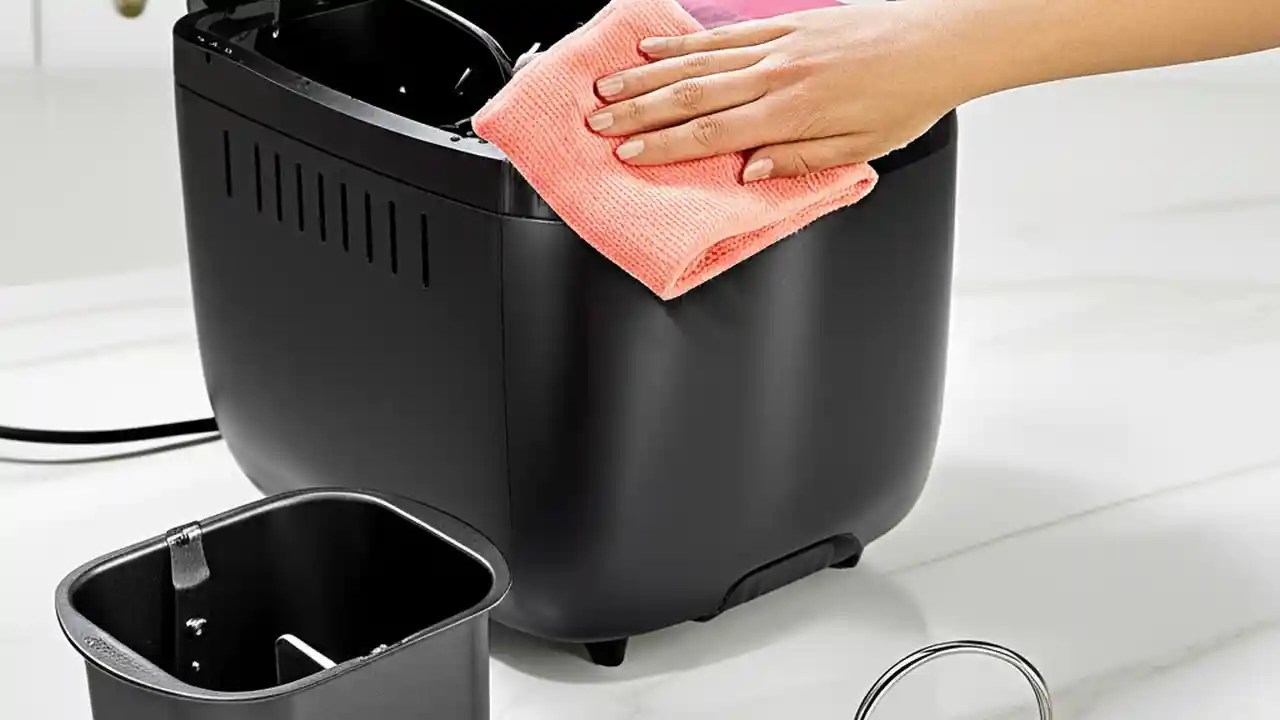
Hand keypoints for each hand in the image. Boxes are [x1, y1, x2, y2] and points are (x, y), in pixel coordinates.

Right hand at [585, 2, 969, 180]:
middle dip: (637, 111)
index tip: (626, 153)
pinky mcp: (785, 24)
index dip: (663, 145)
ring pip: (698, 61)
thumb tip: (748, 171)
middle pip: (691, 95)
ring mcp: (778, 44)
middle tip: (595, 121)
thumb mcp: (860, 148)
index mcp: (791, 112)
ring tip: (608, 86)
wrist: (939, 41)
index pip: (711, 132)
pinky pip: (724, 35)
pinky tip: (654, 49)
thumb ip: (799, 160)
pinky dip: (683, 42)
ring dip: (647, 76)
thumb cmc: (905, 98)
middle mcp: (777, 74)